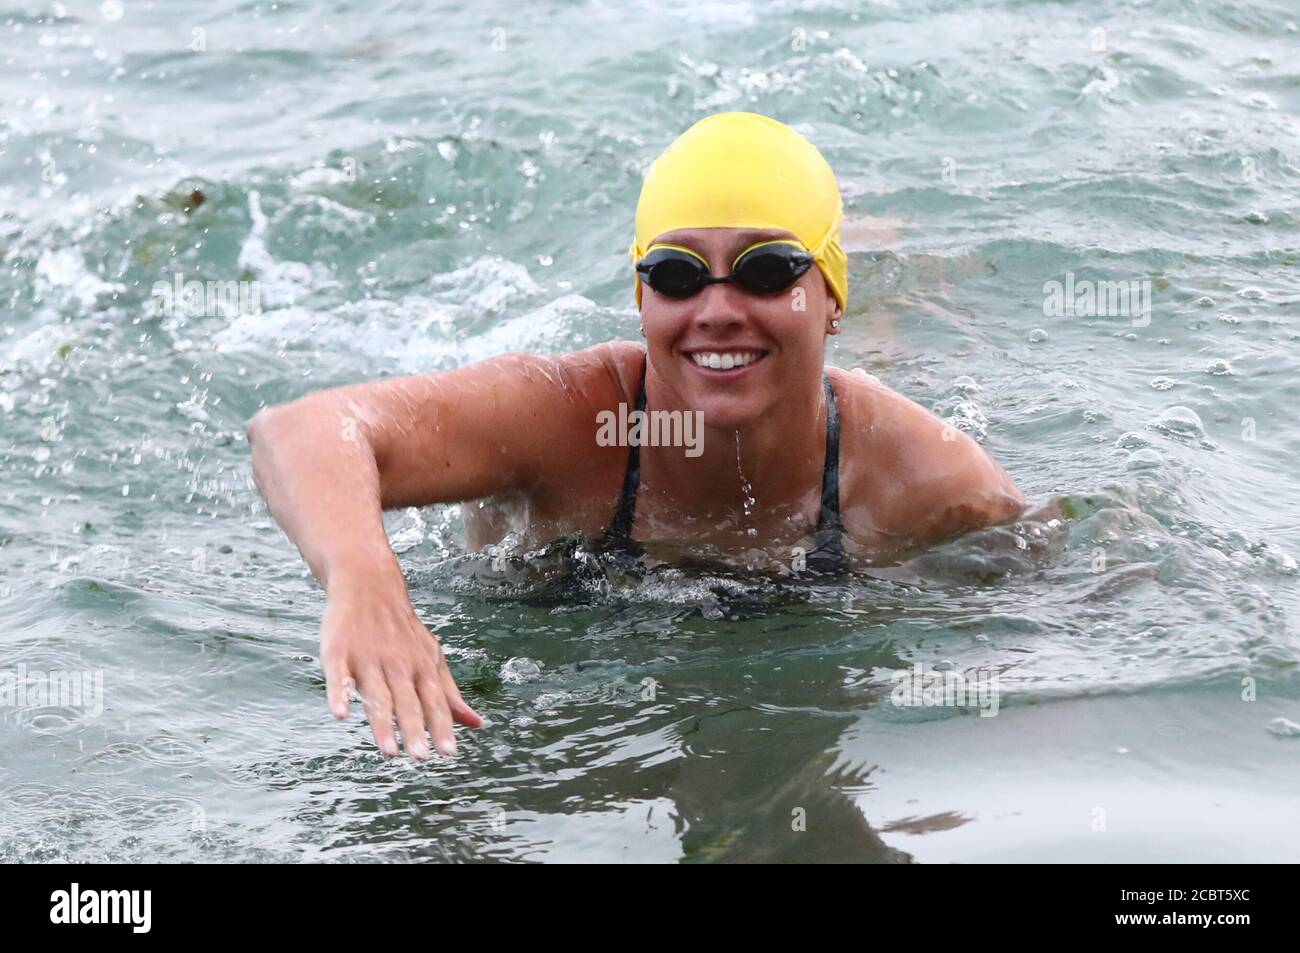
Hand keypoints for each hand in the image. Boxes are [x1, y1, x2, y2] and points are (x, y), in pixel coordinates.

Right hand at [320, 570, 482, 759]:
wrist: (369, 583)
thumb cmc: (402, 630)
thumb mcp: (431, 657)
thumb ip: (449, 694)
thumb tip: (477, 724)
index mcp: (421, 667)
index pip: (434, 701)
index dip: (442, 727)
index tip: (449, 753)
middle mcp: (397, 663)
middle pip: (407, 701)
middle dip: (414, 730)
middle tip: (420, 758)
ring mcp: (367, 657)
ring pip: (376, 693)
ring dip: (382, 723)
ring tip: (388, 751)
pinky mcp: (339, 651)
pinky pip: (339, 675)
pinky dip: (340, 693)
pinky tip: (341, 714)